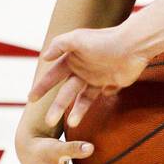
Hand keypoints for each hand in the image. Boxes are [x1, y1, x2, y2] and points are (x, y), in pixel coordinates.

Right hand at [28, 24, 149, 128]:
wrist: (133, 44)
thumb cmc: (104, 40)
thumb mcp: (77, 38)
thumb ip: (59, 45)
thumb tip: (44, 57)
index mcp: (72, 59)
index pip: (53, 76)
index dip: (42, 87)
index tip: (31, 99)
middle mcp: (83, 70)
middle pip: (66, 93)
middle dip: (57, 107)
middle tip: (48, 122)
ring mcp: (98, 77)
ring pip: (83, 99)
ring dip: (77, 112)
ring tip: (72, 124)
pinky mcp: (113, 83)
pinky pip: (104, 94)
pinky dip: (105, 96)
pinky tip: (103, 94)